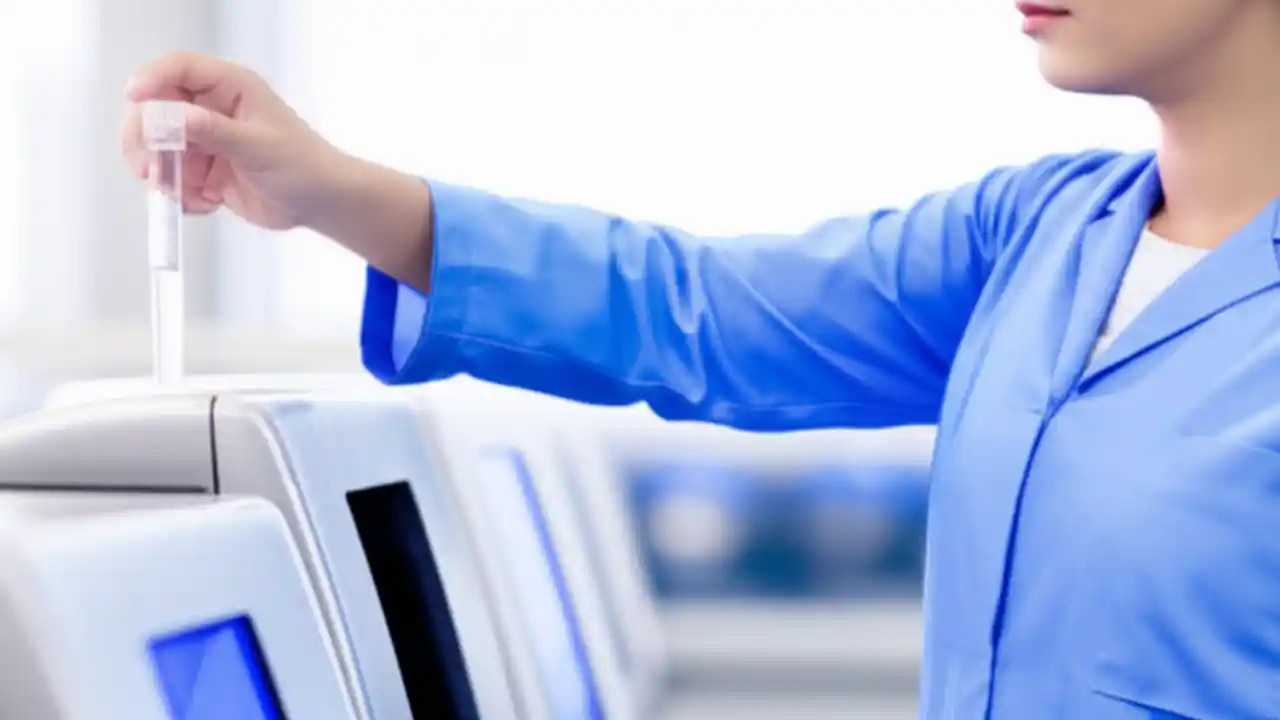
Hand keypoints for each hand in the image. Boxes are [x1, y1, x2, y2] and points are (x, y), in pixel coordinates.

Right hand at [121, 52, 346, 229]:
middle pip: (155, 110)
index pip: (179, 69)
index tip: (133, 98)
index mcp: (230, 88)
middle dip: (146, 141)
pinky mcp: (204, 171)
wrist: (319, 203)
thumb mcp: (258, 146)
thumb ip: (214, 131)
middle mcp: (212, 109)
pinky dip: (182, 195)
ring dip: (163, 175)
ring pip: (158, 149)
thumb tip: (173, 117)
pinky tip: (208, 204)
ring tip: (185, 195)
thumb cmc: (301, 165)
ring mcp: (205, 141)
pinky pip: (174, 180)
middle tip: (149, 170)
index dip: (151, 79)